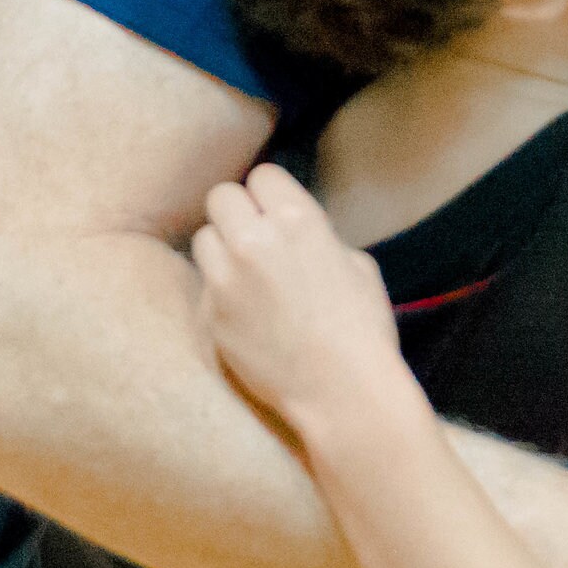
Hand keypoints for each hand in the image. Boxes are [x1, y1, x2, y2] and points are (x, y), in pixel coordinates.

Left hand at [187, 164, 404, 442]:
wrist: (342, 391)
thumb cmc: (362, 328)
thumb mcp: (357, 265)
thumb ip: (318, 237)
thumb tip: (292, 233)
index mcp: (299, 221)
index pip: (262, 176)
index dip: (270, 195)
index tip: (276, 212)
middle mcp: (254, 241)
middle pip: (221, 196)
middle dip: (238, 213)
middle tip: (255, 237)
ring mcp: (226, 279)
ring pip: (204, 237)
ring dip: (222, 249)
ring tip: (246, 274)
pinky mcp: (211, 314)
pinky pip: (205, 284)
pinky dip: (221, 290)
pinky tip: (246, 311)